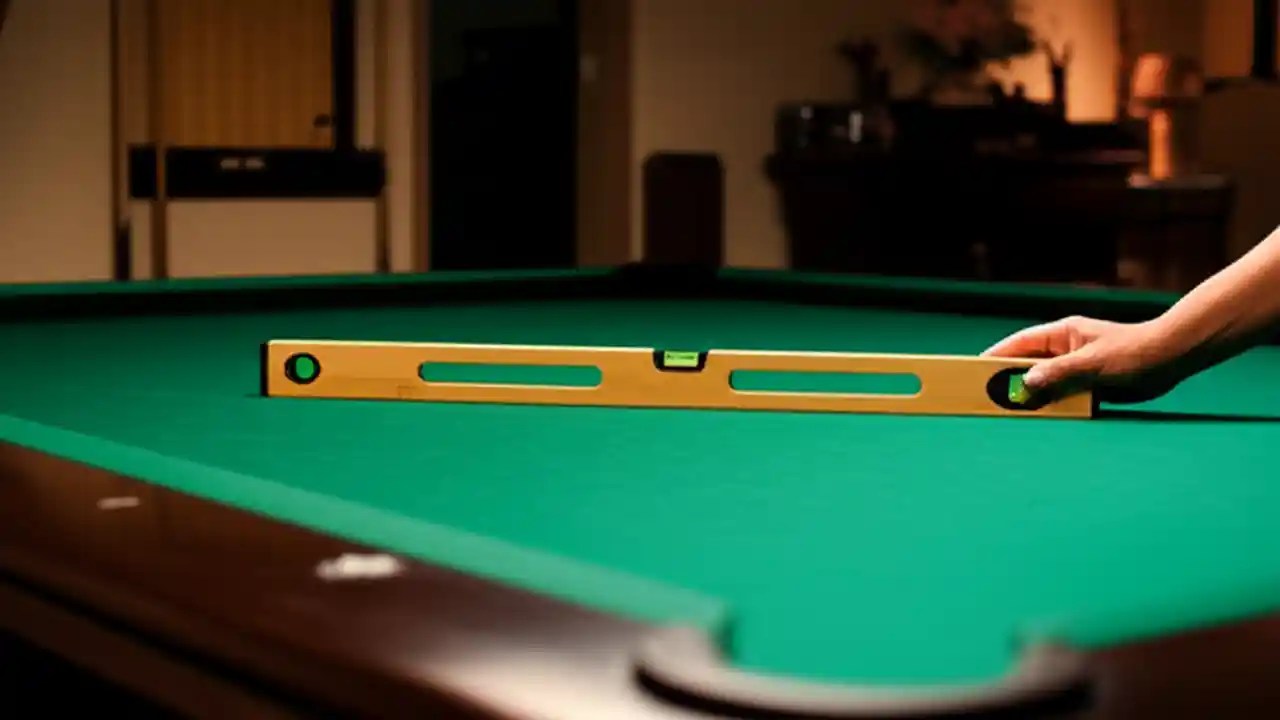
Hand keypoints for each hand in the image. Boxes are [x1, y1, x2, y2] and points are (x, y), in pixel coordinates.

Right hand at [982, 316, 1185, 403]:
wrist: (1172, 358)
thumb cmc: (1135, 352)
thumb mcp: (1093, 363)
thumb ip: (1059, 373)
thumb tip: (1026, 384)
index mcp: (1061, 335)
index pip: (1017, 345)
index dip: (994, 357)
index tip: (973, 372)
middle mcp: (1063, 350)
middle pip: (1025, 366)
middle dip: (1008, 382)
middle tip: (986, 399)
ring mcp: (1074, 368)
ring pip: (1043, 384)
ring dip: (1032, 398)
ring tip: (1010, 413)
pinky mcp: (1086, 385)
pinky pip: (1061, 397)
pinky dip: (1051, 407)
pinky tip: (1042, 419)